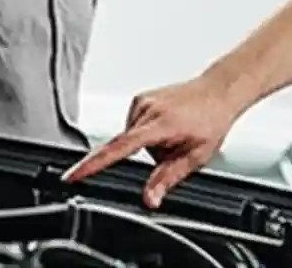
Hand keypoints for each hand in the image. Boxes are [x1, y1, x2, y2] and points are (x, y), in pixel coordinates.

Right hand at [61, 75, 239, 208]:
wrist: (218, 92)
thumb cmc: (211, 120)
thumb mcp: (195, 156)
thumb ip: (167, 178)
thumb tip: (149, 199)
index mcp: (161, 124)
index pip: (121, 147)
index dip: (94, 164)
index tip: (73, 175)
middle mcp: (148, 108)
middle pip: (127, 147)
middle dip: (147, 156)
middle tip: (175, 147)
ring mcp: (143, 101)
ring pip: (131, 138)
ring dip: (147, 145)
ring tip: (173, 135)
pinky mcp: (140, 98)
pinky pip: (134, 126)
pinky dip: (146, 133)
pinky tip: (166, 126)